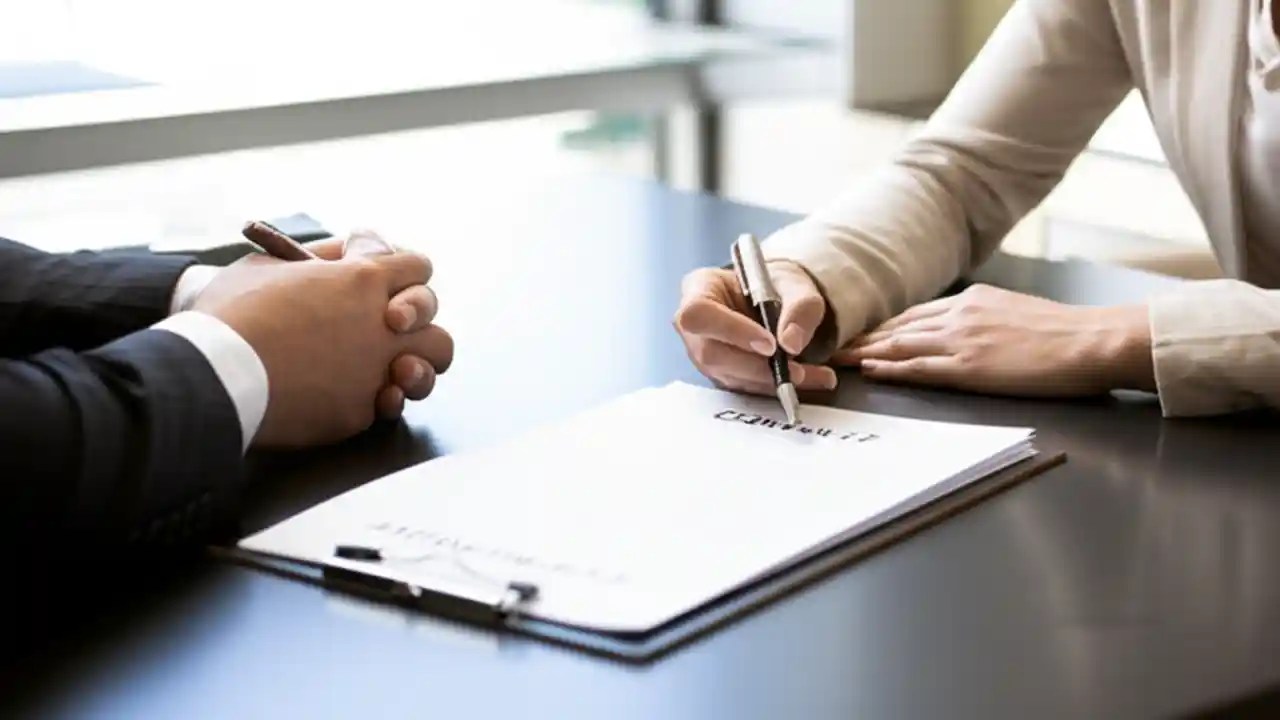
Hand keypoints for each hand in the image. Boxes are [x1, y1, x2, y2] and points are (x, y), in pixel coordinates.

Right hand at [193, 250, 451, 447]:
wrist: (210, 374)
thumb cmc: (230, 312)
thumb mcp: (268, 265)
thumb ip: (319, 258)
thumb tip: (348, 250)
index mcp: (362, 279)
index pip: (416, 267)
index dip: (402, 273)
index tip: (379, 280)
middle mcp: (380, 325)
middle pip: (433, 318)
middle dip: (418, 319)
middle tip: (390, 325)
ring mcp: (374, 370)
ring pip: (430, 365)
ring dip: (417, 363)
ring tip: (394, 366)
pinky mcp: (358, 410)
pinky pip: (390, 404)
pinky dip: (383, 398)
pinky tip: (364, 393)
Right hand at [673, 261, 837, 394]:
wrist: (775, 300)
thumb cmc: (774, 284)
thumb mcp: (794, 283)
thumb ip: (800, 306)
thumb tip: (791, 343)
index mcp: (699, 289)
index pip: (698, 314)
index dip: (731, 331)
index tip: (769, 344)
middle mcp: (694, 327)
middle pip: (711, 354)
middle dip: (756, 367)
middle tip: (796, 369)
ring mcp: (704, 355)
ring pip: (729, 377)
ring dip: (772, 381)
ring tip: (815, 375)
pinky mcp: (721, 375)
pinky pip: (745, 388)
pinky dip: (778, 386)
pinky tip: (809, 379)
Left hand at [833, 284, 1153, 395]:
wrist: (1092, 340)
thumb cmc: (1067, 332)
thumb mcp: (1019, 311)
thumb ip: (988, 317)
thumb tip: (972, 329)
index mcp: (974, 300)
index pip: (916, 313)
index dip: (885, 326)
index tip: (862, 333)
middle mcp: (961, 314)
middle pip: (899, 327)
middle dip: (864, 337)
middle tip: (834, 344)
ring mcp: (962, 340)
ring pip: (900, 345)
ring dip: (866, 352)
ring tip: (838, 359)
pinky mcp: (969, 367)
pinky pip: (919, 368)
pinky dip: (890, 369)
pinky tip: (870, 370)